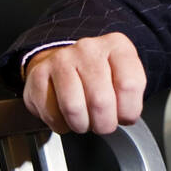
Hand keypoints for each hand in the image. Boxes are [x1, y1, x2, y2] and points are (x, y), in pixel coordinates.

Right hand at [21, 33, 145, 135]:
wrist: (66, 62)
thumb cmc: (100, 74)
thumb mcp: (124, 74)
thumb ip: (131, 93)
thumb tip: (126, 116)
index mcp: (116, 46)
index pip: (129, 85)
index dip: (129, 111)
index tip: (125, 117)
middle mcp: (89, 48)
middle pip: (101, 100)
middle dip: (104, 124)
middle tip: (104, 125)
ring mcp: (62, 59)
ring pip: (74, 108)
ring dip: (81, 125)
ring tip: (85, 122)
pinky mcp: (39, 74)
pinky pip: (51, 113)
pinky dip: (61, 124)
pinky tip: (67, 117)